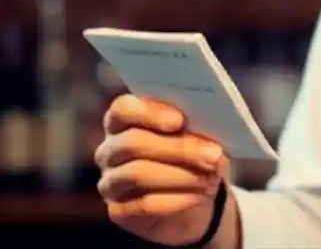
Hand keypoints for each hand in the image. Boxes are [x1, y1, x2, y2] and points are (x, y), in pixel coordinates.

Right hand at [95, 94, 232, 245]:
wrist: (194, 197)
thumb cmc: (191, 156)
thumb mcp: (197, 136)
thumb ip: (196, 126)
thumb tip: (207, 130)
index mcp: (123, 121)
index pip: (122, 109)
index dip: (148, 112)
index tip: (179, 120)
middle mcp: (109, 150)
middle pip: (133, 142)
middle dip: (177, 148)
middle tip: (212, 155)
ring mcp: (110, 182)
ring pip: (138, 174)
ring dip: (181, 176)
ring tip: (210, 179)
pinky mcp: (118, 211)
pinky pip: (144, 205)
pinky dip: (178, 199)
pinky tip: (199, 196)